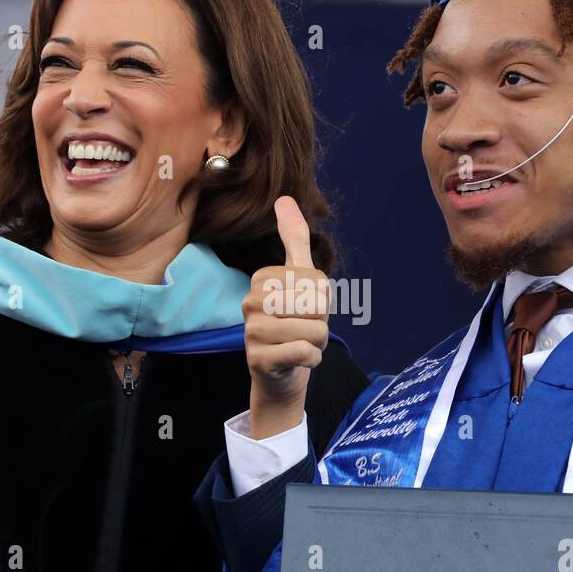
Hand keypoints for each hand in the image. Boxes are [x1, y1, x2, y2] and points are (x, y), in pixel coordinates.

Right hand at [243, 196, 329, 439]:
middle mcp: (250, 301)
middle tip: (304, 329)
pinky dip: (312, 359)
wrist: (282, 373)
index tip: (305, 309)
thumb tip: (283, 198)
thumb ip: (293, 238)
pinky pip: (303, 353)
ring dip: (318, 343)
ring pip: (312, 330)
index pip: (317, 282)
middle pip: (315, 304)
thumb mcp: (300, 278)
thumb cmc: (294, 322)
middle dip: (321, 321)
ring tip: (300, 344)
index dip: (322, 299)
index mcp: (261, 277)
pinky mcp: (257, 360)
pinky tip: (297, 360)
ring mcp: (251, 332)